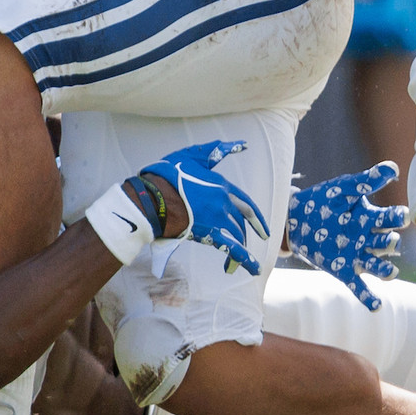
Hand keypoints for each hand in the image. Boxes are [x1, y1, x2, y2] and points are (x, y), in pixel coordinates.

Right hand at [141, 140, 270, 275]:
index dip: (256, 217)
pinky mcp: (209, 233)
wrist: (152, 197)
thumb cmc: (168, 174)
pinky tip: (253, 269)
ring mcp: (218, 219)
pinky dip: (245, 260)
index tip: (263, 229)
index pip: (245, 204)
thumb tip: (241, 144)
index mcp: (222, 186)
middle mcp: (224, 203)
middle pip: (241, 221)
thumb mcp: (194, 156)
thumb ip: (217, 151)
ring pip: (237, 236)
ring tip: (250, 264)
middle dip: (252, 231)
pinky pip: (232, 249)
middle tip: (262, 238)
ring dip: (244, 250)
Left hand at [286, 162, 408, 309]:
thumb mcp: (345, 188)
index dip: (397, 217)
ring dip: (385, 271)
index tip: (402, 214)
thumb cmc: (323, 199)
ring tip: (390, 273)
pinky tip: (376, 306)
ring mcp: (357, 256)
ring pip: (377, 266)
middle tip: (389, 241)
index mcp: (371, 218)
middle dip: (389, 244)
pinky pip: (358, 286)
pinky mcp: (343, 270)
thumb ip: (367, 180)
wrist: (294, 217)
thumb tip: (394, 168)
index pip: (390, 219)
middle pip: (386, 244)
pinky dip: (368, 297)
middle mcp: (368, 239)